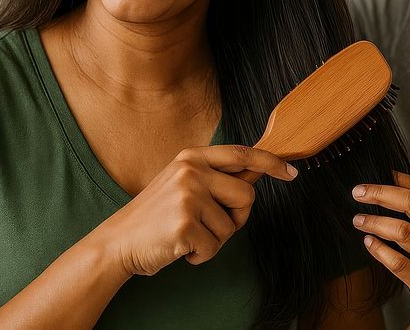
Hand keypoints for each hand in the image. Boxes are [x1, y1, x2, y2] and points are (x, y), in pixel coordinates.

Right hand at [97, 145, 296, 276]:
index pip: (242, 154)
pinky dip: (201, 255)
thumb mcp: (184, 184)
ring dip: (214, 239)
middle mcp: (190, 170)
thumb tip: (259, 172)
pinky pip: (215, 246)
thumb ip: (216, 177)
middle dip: (237, 217)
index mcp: (192, 157)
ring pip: (232, 226)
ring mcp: (187, 196)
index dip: (271, 163)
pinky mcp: (184, 224)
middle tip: (210, 225)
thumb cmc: (156, 217)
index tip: (291, 172)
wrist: (117, 242)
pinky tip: (180, 248)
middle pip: (247, 195)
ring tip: (187, 235)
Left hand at [352, 171, 409, 328]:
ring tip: (358, 220)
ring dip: (375, 222)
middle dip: (380, 194)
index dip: (395, 180)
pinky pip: (398, 263)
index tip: (372, 179)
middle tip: (357, 192)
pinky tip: (368, 242)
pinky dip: (379, 250)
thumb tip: (388, 184)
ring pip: (403, 232)